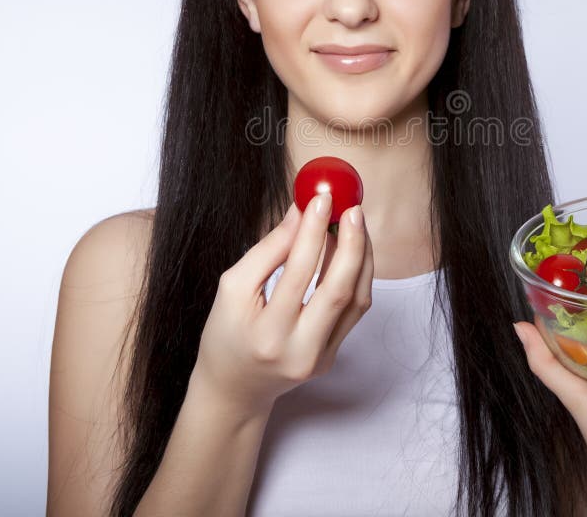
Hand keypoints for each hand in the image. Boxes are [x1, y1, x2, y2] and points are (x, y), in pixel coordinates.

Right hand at [193, 193, 373, 421]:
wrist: (234, 389)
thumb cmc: (226, 334)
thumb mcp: (233, 289)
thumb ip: (269, 250)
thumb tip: (301, 212)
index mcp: (267, 334)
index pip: (298, 272)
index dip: (312, 230)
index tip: (321, 197)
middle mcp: (300, 350)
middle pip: (338, 289)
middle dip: (351, 242)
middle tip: (352, 208)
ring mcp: (322, 357)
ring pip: (356, 299)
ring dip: (360, 256)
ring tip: (353, 223)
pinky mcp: (333, 356)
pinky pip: (354, 309)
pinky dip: (357, 275)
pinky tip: (351, 250)